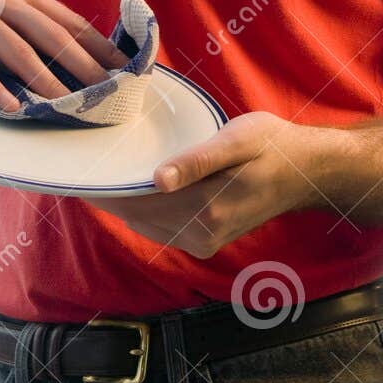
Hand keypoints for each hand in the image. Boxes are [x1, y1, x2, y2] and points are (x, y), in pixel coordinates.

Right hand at [0, 0, 126, 112]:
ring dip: (45, 79)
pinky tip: (9, 104)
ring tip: (69, 105)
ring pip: (16, 49)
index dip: (98, 43)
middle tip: (110, 92)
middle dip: (84, 65)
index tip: (125, 65)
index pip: (68, 18)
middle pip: (52, 35)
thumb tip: (50, 22)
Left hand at [83, 111, 336, 257]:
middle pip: (137, 216)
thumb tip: (158, 179)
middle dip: (110, 195)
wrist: (305, 172)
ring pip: (145, 225)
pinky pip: (160, 228)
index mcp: (206, 209)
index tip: (77, 172)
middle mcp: (202, 233)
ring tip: (101, 174)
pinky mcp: (206, 241)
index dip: (105, 188)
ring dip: (123, 204)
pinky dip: (142, 211)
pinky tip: (133, 188)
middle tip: (82, 166)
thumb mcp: (237, 141)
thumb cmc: (272, 146)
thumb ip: (197, 161)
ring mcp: (203, 242)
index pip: (138, 202)